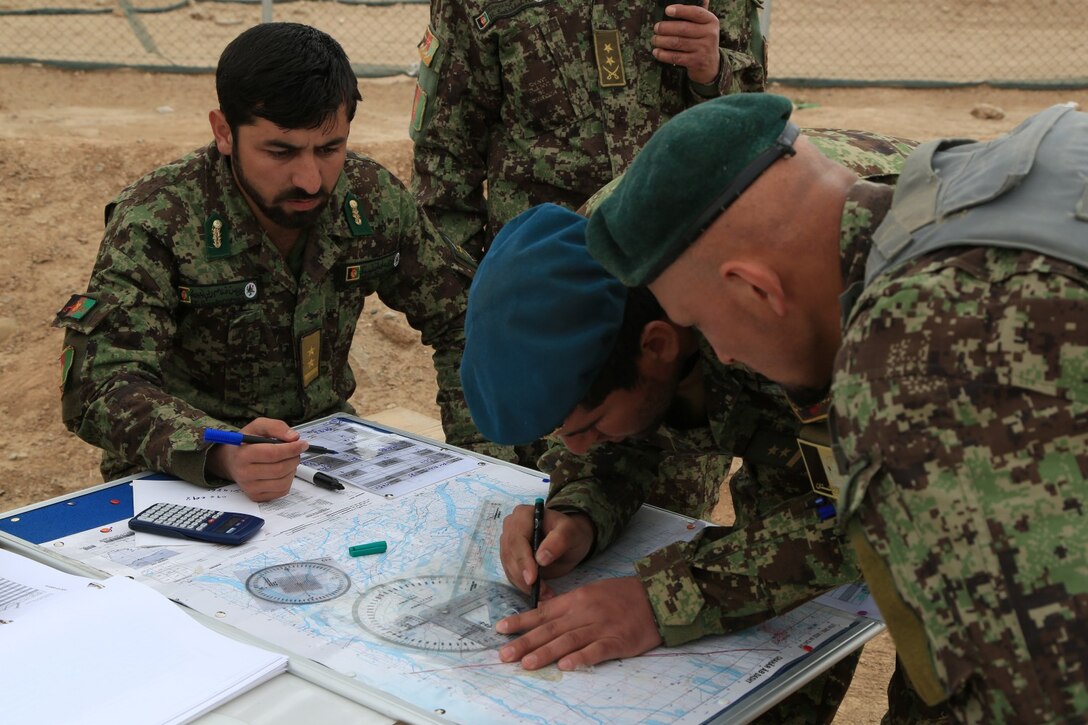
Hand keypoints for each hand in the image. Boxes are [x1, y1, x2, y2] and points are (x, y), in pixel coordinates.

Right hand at [205, 417, 304, 501]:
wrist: (231, 461)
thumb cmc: (246, 443)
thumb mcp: (257, 427)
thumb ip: (275, 427)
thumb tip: (293, 437)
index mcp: (243, 454)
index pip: (273, 454)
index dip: (291, 449)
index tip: (302, 444)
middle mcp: (244, 473)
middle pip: (280, 469)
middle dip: (294, 458)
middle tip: (296, 451)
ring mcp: (250, 487)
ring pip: (283, 482)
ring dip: (292, 469)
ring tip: (288, 460)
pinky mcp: (256, 496)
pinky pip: (282, 491)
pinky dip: (288, 480)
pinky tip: (282, 471)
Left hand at [496, 577, 662, 669]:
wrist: (655, 597)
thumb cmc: (621, 596)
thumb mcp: (592, 592)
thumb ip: (568, 604)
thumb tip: (542, 613)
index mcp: (577, 598)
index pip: (543, 612)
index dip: (521, 621)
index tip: (501, 629)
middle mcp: (585, 612)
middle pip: (551, 628)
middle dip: (525, 642)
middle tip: (504, 654)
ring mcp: (601, 626)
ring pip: (568, 640)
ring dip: (546, 652)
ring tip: (526, 663)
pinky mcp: (618, 641)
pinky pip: (597, 650)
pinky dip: (581, 658)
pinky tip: (566, 666)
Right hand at [500, 505, 593, 595]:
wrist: (570, 540)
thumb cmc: (570, 532)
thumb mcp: (570, 533)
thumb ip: (558, 541)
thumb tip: (541, 558)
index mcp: (523, 515)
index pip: (517, 539)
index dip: (523, 560)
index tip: (532, 579)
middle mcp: (511, 527)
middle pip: (509, 554)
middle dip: (522, 576)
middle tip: (540, 592)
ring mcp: (508, 543)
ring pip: (508, 567)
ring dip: (523, 584)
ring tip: (545, 594)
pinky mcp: (510, 558)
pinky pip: (512, 574)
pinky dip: (523, 586)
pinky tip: (539, 592)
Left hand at [651, 3, 722, 85]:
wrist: (710, 65)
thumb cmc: (702, 40)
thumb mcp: (704, 25)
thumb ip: (697, 13)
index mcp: (711, 21)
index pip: (696, 13)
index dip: (681, 10)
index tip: (667, 10)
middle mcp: (710, 34)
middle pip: (683, 28)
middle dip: (666, 28)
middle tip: (656, 28)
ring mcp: (703, 49)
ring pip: (677, 43)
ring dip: (662, 41)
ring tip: (654, 39)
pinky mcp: (696, 62)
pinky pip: (675, 57)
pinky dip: (663, 54)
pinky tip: (656, 52)